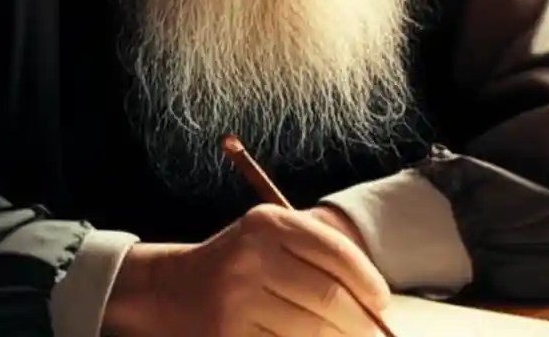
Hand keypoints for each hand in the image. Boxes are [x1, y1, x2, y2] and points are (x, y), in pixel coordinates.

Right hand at [105, 204, 389, 335]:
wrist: (167, 291)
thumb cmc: (238, 266)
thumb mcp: (270, 242)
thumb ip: (319, 259)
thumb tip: (376, 303)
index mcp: (267, 223)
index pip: (336, 253)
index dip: (368, 282)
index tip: (381, 303)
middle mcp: (251, 256)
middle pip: (328, 298)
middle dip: (359, 322)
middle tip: (370, 332)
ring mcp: (236, 298)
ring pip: (310, 331)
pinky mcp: (227, 335)